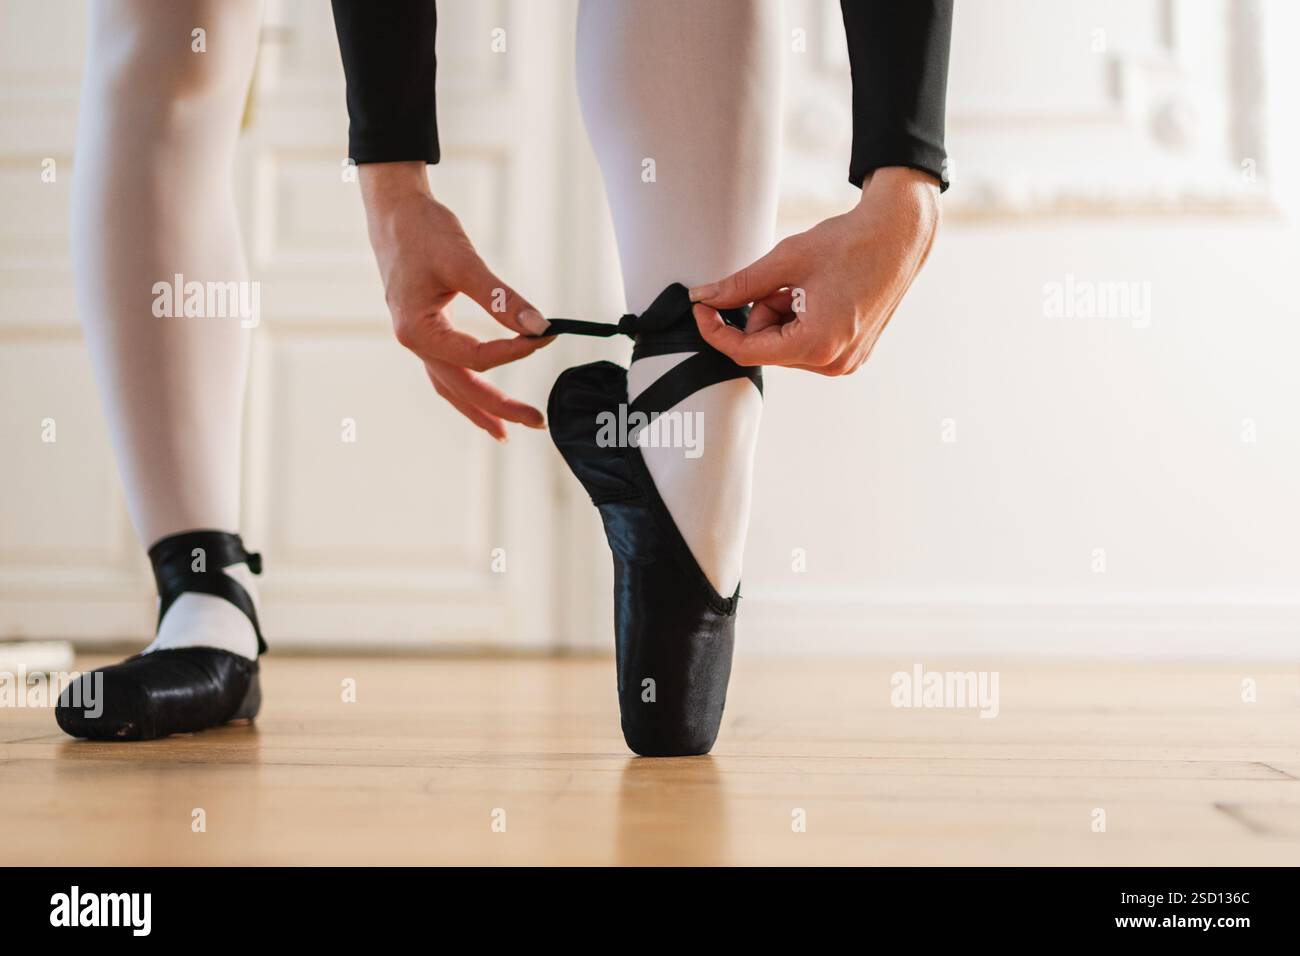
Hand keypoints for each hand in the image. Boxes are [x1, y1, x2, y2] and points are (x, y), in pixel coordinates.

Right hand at [360, 161, 553, 440]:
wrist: (394, 212)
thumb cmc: (423, 231)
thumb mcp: (463, 261)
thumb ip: (501, 298)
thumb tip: (539, 325)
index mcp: (417, 331)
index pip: (476, 356)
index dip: (515, 351)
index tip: (546, 336)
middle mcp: (414, 343)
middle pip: (463, 387)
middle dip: (501, 407)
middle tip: (538, 421)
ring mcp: (418, 342)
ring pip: (452, 388)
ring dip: (481, 410)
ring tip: (508, 431)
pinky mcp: (425, 333)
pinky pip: (447, 373)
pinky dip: (466, 391)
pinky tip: (482, 401)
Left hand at [689, 166, 940, 374]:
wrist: (898, 236)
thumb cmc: (848, 244)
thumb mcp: (785, 261)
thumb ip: (739, 285)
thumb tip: (703, 298)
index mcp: (816, 344)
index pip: (746, 352)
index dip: (716, 331)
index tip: (702, 308)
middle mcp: (832, 362)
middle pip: (766, 347)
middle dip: (763, 313)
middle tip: (785, 282)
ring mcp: (844, 362)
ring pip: (783, 346)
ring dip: (781, 316)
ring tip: (808, 286)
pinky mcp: (851, 354)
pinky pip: (805, 344)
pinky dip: (799, 321)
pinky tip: (819, 296)